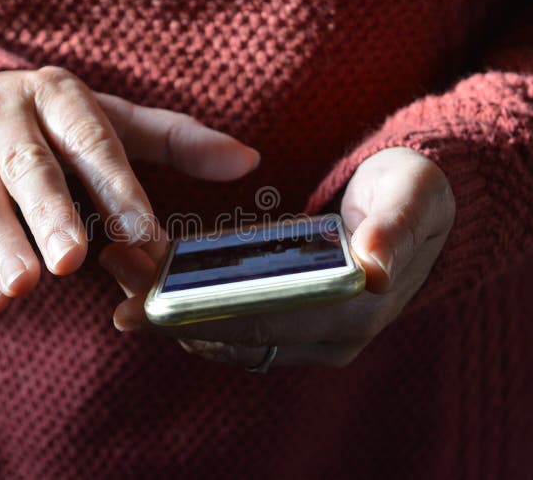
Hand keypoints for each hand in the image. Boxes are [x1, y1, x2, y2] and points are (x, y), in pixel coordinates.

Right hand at [0, 66, 259, 312]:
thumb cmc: (51, 121)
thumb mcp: (111, 119)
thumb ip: (178, 141)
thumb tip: (249, 160)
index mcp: (58, 97)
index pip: (91, 141)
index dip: (117, 188)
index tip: (144, 236)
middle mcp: (5, 118)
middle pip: (30, 167)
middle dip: (50, 214)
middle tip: (70, 261)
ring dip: (0, 243)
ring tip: (23, 285)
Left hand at [99, 147, 454, 367]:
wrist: (417, 207)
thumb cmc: (413, 194)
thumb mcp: (413, 196)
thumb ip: (395, 228)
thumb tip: (374, 268)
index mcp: (355, 313)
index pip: (265, 323)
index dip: (201, 314)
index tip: (143, 299)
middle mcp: (329, 338)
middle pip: (234, 334)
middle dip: (169, 309)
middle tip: (115, 272)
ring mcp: (308, 336)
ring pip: (226, 335)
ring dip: (170, 308)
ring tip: (120, 269)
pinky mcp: (291, 324)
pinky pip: (232, 326)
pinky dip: (191, 307)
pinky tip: (153, 279)